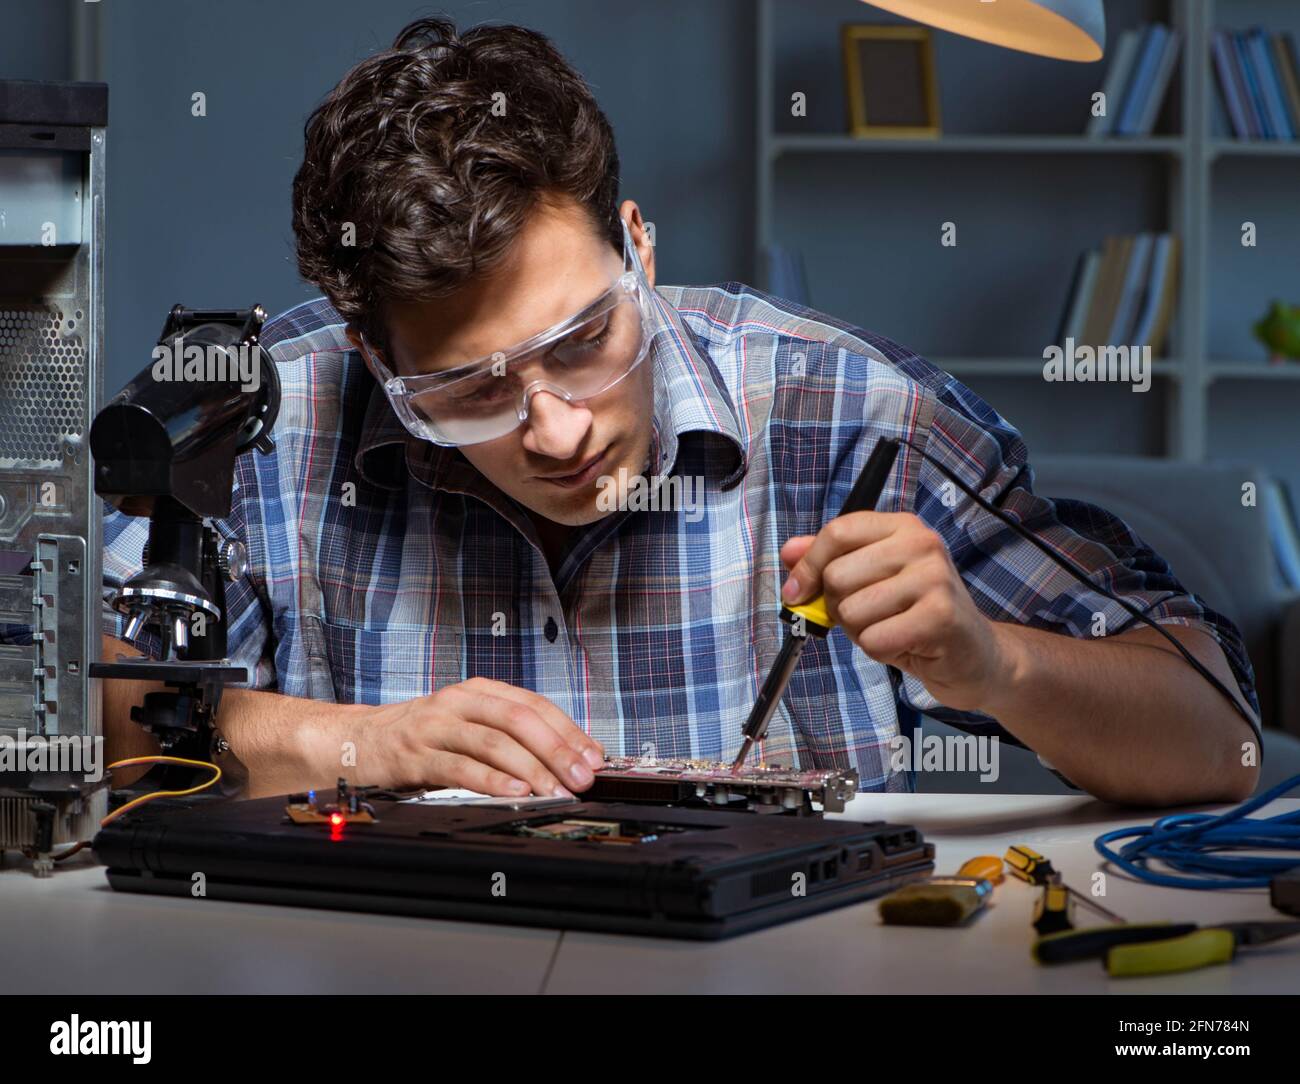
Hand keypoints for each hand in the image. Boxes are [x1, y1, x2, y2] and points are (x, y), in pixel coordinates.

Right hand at [357, 676, 605, 795]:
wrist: (355, 742)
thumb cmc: (419, 738)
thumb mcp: (466, 726)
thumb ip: (508, 737)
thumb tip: (565, 762)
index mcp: (479, 692)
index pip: (534, 705)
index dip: (569, 731)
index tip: (594, 758)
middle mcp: (459, 702)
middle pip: (518, 719)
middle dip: (557, 750)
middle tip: (582, 778)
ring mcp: (435, 726)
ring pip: (492, 741)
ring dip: (530, 768)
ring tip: (555, 791)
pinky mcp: (414, 754)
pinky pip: (459, 766)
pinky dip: (490, 780)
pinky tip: (513, 792)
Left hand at [779, 512, 1016, 711]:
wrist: (975, 654)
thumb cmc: (916, 614)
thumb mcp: (871, 580)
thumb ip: (829, 561)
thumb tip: (789, 551)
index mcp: (901, 526)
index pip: (837, 532)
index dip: (807, 566)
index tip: (796, 592)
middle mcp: (921, 544)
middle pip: (838, 576)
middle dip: (841, 607)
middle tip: (873, 615)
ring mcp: (934, 578)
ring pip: (852, 611)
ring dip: (862, 632)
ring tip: (893, 628)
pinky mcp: (940, 616)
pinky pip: (874, 639)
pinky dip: (880, 651)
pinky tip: (905, 644)